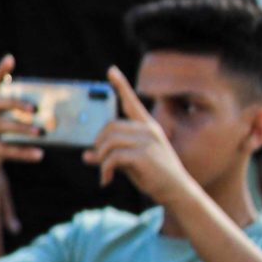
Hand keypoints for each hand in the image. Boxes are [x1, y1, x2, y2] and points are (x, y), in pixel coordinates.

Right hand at [0, 55, 45, 184]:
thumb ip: (14, 116)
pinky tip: (39, 154)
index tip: (10, 58)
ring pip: (1, 125)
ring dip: (22, 127)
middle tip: (35, 107)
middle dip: (15, 102)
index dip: (0, 71)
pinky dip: (23, 152)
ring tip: (41, 132)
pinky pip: (5, 150)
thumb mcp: (0, 125)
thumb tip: (45, 113)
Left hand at [81, 66, 194, 207]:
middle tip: (100, 160)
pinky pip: (112, 157)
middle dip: (98, 143)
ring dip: (101, 158)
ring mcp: (148, 141)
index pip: (131, 102)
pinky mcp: (144, 155)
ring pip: (109, 141)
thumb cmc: (153, 175)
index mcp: (147, 127)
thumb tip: (85, 155)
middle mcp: (148, 129)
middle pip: (109, 126)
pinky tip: (106, 180)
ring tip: (105, 172)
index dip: (121, 85)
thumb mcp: (130, 162)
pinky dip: (104, 169)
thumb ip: (110, 155)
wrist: (176, 191)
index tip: (111, 70)